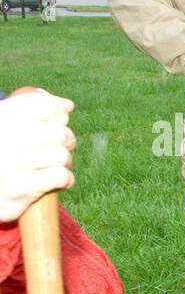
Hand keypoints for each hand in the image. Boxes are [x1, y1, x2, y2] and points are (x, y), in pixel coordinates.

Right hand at [0, 89, 75, 221]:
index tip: (52, 124)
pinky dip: (64, 179)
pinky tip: (52, 180)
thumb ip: (34, 108)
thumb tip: (68, 106)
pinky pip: (61, 177)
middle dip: (65, 141)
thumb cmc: (1, 148)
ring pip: (62, 155)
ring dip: (63, 162)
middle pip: (60, 132)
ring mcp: (10, 163)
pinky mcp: (20, 188)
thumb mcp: (7, 121)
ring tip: (50, 164)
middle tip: (53, 148)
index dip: (58, 115)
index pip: (47, 105)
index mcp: (2, 116)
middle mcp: (3, 136)